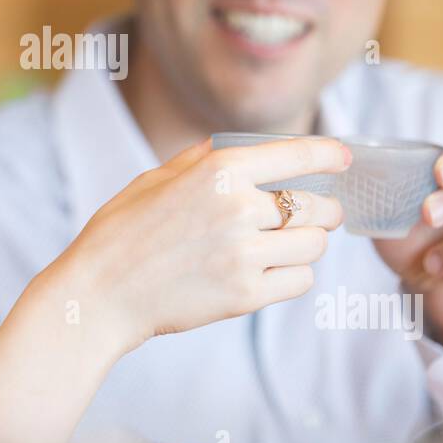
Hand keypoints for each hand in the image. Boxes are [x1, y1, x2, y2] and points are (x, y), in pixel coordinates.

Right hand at [51, 135, 350, 355]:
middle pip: (316, 206)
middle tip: (316, 215)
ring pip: (314, 246)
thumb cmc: (122, 231)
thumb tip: (245, 146)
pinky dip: (293, 276)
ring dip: (307, 244)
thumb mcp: (158, 177)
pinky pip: (299, 281)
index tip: (344, 159)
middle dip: (324, 211)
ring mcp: (244, 255)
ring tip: (286, 245)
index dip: (329, 155)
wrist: (99, 293)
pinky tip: (271, 272)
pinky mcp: (245, 296)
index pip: (298, 155)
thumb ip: (204, 159)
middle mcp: (238, 209)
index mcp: (219, 171)